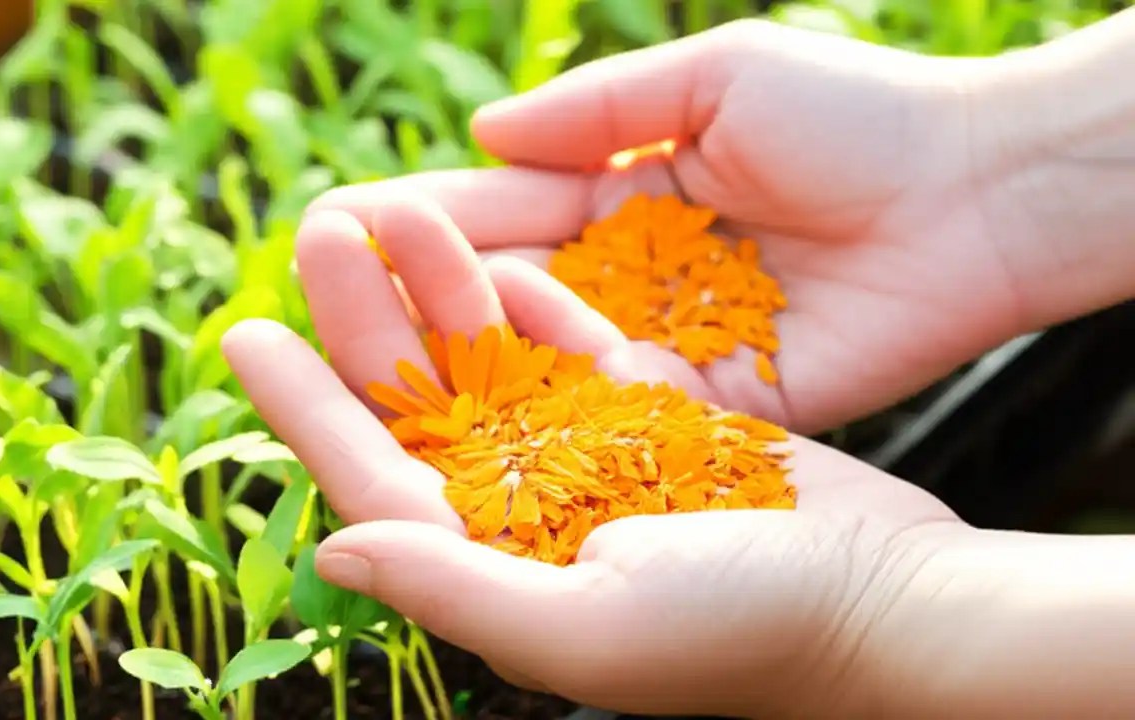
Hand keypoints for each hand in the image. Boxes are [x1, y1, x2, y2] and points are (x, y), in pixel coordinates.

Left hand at [220, 196, 972, 717]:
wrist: (890, 597)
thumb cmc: (745, 632)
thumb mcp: (583, 623)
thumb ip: (452, 588)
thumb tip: (336, 551)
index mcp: (494, 566)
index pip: (372, 474)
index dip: (304, 405)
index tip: (244, 333)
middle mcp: (527, 512)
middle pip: (420, 400)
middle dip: (363, 317)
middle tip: (315, 230)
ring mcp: (589, 459)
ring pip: (491, 360)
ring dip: (442, 286)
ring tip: (398, 209)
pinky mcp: (653, 418)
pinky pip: (573, 349)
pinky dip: (532, 302)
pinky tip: (494, 253)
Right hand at [306, 17, 1134, 434]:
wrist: (977, 197)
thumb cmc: (856, 118)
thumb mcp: (715, 78)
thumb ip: (597, 111)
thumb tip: (481, 133)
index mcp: (629, 194)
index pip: (506, 211)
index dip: (425, 220)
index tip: (341, 224)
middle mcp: (633, 276)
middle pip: (506, 291)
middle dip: (417, 294)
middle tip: (319, 297)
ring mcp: (668, 347)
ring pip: (546, 357)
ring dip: (458, 358)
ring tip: (362, 358)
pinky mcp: (712, 407)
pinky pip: (617, 409)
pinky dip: (547, 409)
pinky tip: (468, 415)